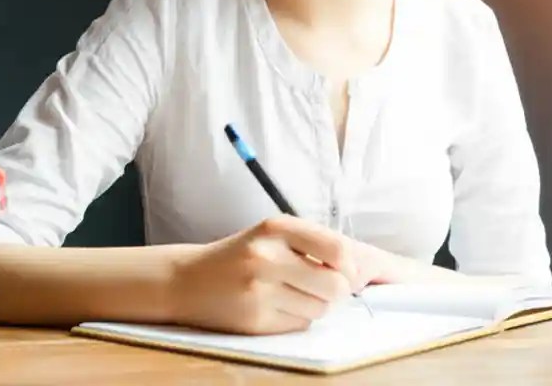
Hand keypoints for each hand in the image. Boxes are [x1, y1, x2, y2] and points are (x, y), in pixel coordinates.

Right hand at [168, 215, 360, 334]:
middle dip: (338, 290)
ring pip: (321, 308)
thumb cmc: (243, 255)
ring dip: (317, 304)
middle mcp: (266, 256)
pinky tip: (275, 306)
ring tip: (292, 293)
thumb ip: (318, 245)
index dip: (355, 266)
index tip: (356, 272)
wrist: (188, 280)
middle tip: (325, 286)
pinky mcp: (254, 320)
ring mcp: (259, 290)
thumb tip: (363, 273)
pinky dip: (297, 317)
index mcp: (276, 226)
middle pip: (336, 285)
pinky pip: (300, 324)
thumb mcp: (275, 235)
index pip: (338, 249)